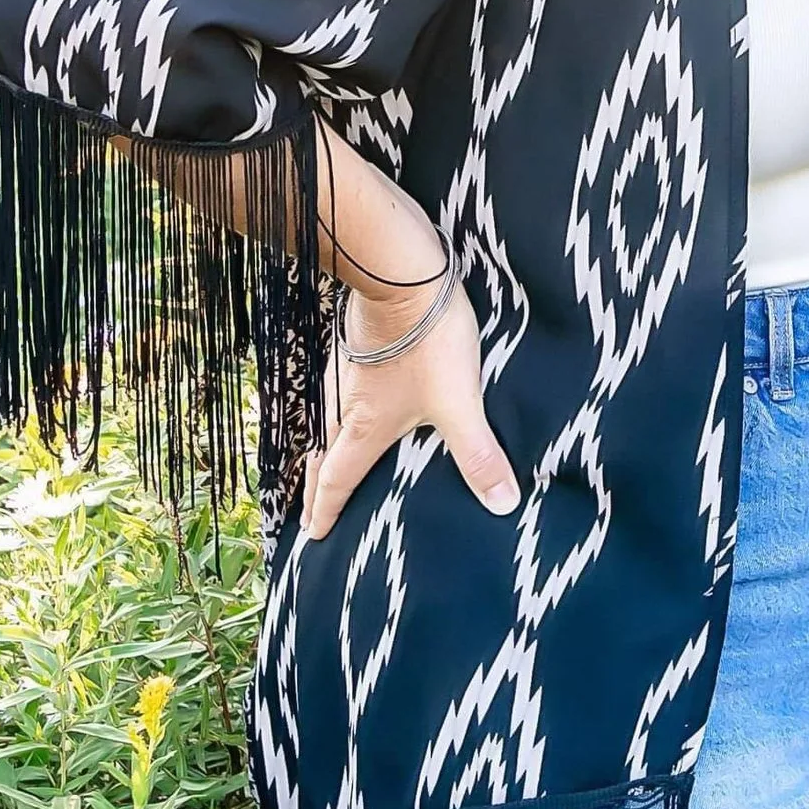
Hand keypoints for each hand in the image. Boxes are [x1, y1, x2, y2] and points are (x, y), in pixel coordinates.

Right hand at [302, 274, 520, 540]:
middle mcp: (345, 403)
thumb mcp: (459, 403)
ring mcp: (346, 370)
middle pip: (322, 454)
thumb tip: (503, 503)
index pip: (338, 478)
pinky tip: (343, 397)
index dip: (325, 509)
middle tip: (306, 510)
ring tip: (318, 460)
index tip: (312, 534)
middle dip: (313, 486)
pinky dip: (331, 408)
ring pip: (325, 419)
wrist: (402, 274)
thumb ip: (477, 453)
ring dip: (319, 446)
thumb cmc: (428, 342)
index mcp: (365, 428)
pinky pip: (333, 388)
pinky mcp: (353, 341)